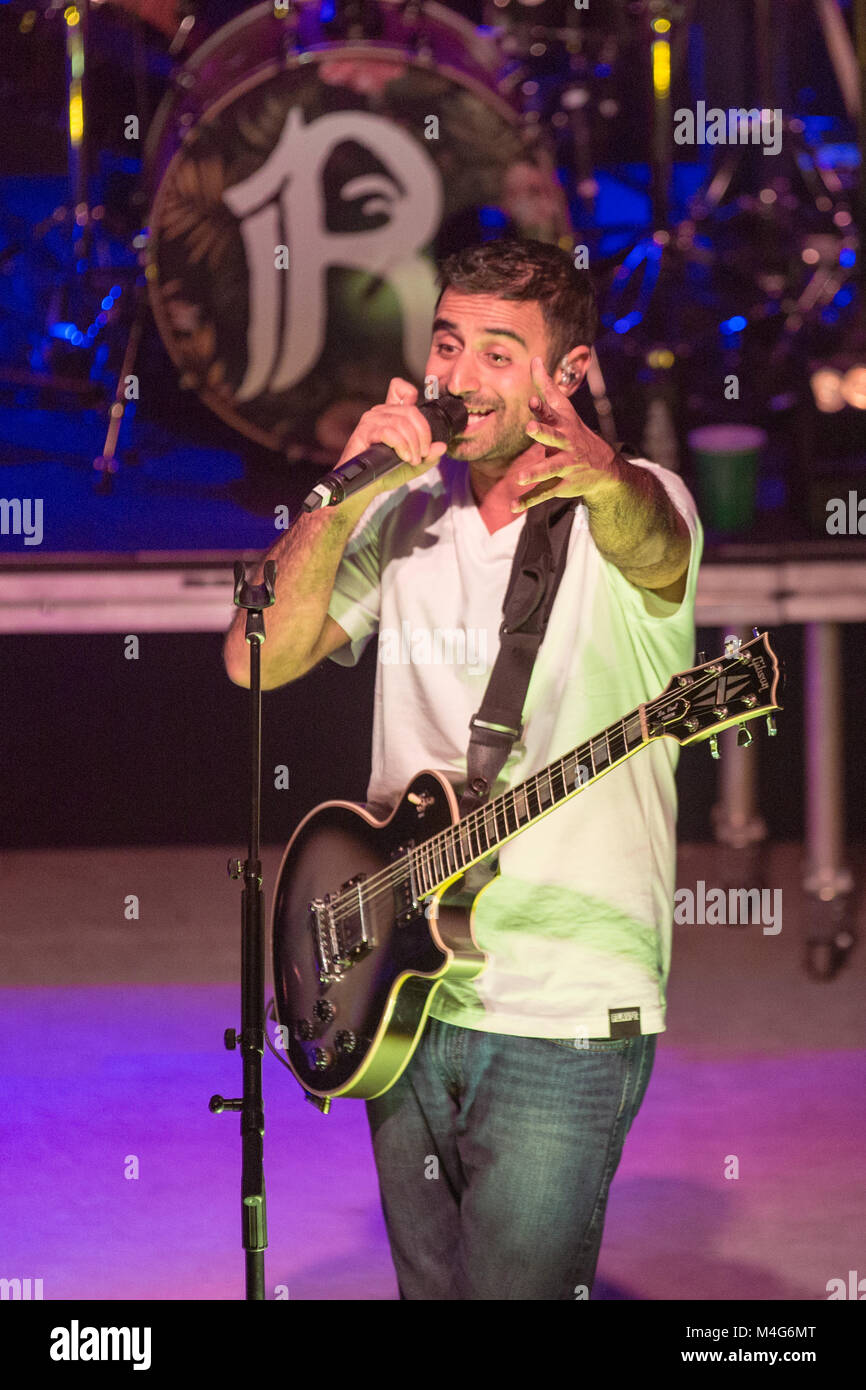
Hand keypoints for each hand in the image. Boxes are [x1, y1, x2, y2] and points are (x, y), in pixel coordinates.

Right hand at [338, 378, 447, 495]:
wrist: (364, 488)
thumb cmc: (384, 474)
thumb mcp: (413, 466)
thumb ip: (428, 456)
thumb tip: (442, 446)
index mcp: (391, 415)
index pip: (399, 388)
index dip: (413, 394)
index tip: (421, 424)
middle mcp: (380, 413)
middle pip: (411, 411)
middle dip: (423, 435)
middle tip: (422, 454)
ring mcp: (370, 421)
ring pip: (401, 422)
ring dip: (413, 443)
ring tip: (413, 459)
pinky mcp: (363, 433)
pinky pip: (388, 432)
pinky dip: (401, 445)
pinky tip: (404, 456)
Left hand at [511, 357, 619, 511]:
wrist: (604, 468)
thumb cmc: (575, 432)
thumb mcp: (564, 410)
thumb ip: (546, 388)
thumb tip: (535, 359)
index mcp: (564, 425)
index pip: (553, 413)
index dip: (543, 407)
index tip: (533, 399)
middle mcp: (566, 444)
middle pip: (554, 437)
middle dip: (543, 432)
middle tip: (529, 428)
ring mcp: (565, 465)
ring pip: (549, 468)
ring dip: (535, 472)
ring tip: (520, 477)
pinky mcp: (562, 484)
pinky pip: (543, 494)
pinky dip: (527, 501)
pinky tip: (512, 506)